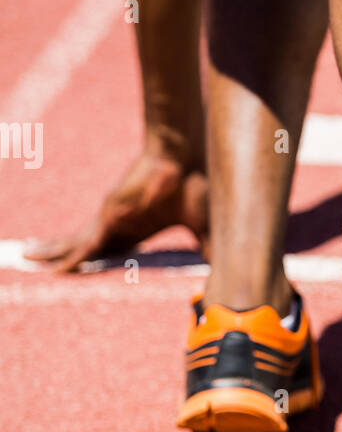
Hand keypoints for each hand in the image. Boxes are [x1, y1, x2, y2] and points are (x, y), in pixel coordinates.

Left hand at [24, 150, 208, 272]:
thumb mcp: (203, 229)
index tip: (85, 273)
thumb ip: (209, 251)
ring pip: (77, 245)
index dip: (97, 263)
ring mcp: (112, 220)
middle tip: (41, 267)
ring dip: (53, 255)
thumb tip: (224, 273)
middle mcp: (120, 225)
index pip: (113, 251)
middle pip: (87, 248)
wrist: (183, 158)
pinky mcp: (109, 218)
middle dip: (64, 257)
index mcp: (139, 228)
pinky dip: (69, 259)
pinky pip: (85, 246)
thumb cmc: (194, 186)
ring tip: (26, 259)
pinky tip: (55, 270)